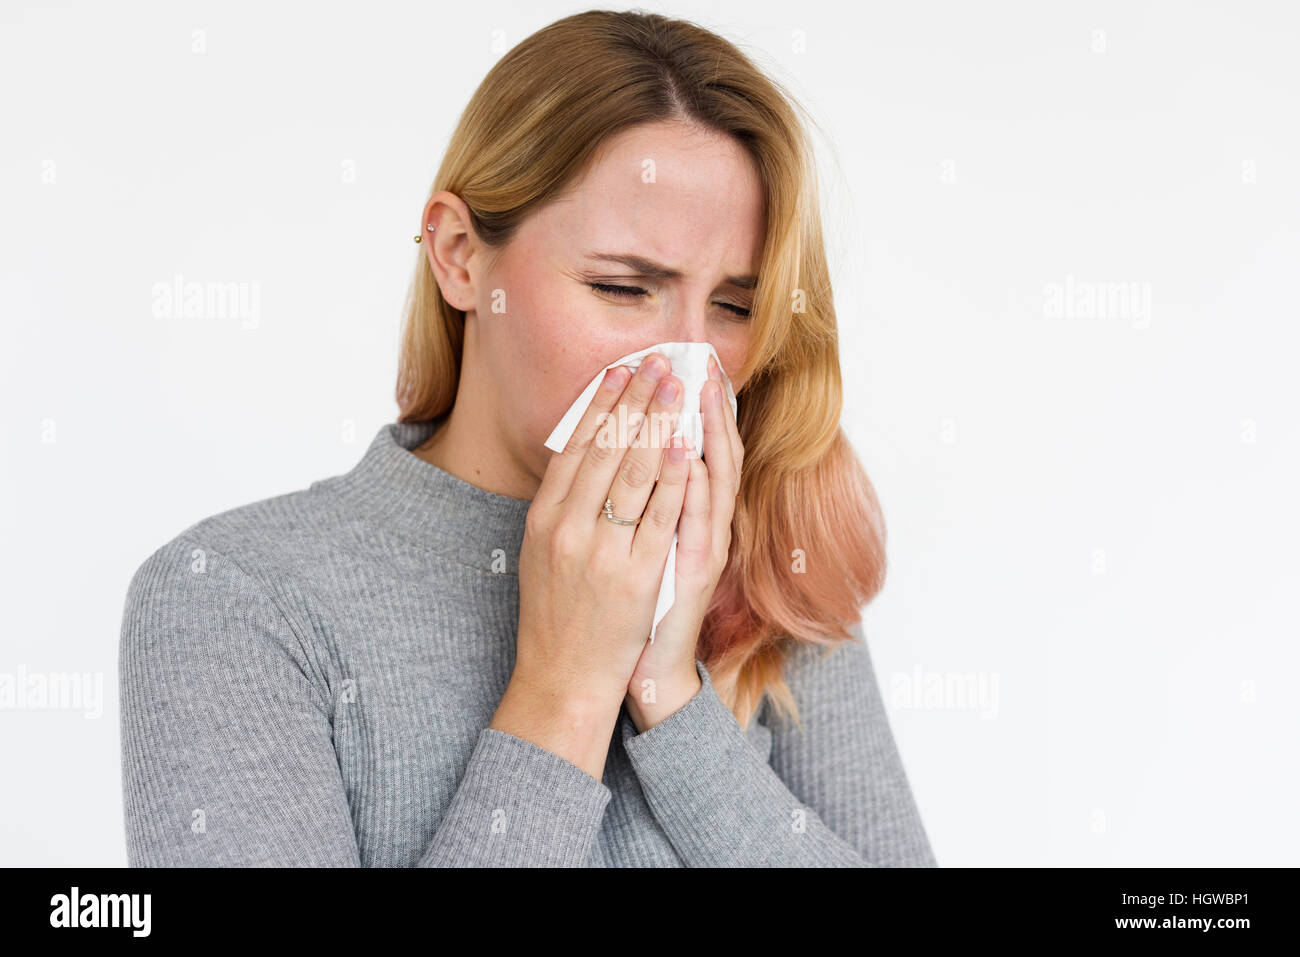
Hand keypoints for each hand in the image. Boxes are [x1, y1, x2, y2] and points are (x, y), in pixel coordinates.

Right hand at [493, 351, 691, 779]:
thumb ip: (560, 507)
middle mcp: (568, 529)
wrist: (562, 677)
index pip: (575, 448)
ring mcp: (602, 552)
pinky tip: (685, 444)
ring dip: (657, 423)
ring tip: (677, 386)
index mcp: (543, 520)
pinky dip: (672, 477)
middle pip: (606, 451)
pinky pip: (658, 516)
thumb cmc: (555, 614)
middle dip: (635, 400)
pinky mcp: (634, 575)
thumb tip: (578, 455)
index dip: (600, 405)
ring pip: (633, 473)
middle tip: (658, 362)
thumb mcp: (542, 554)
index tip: (620, 371)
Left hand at [625, 352, 744, 732]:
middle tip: (698, 361)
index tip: (689, 365)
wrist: (649, 668)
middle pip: (713, 454)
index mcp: (693, 516)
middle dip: (704, 406)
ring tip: (699, 388)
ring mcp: (705, 548)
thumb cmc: (638, 605)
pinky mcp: (695, 572)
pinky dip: (695, 482)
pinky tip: (692, 450)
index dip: (699, 408)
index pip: (702, 448)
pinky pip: (697, 518)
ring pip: (713, 478)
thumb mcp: (643, 543)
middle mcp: (707, 527)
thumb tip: (625, 450)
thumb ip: (645, 500)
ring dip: (706, 431)